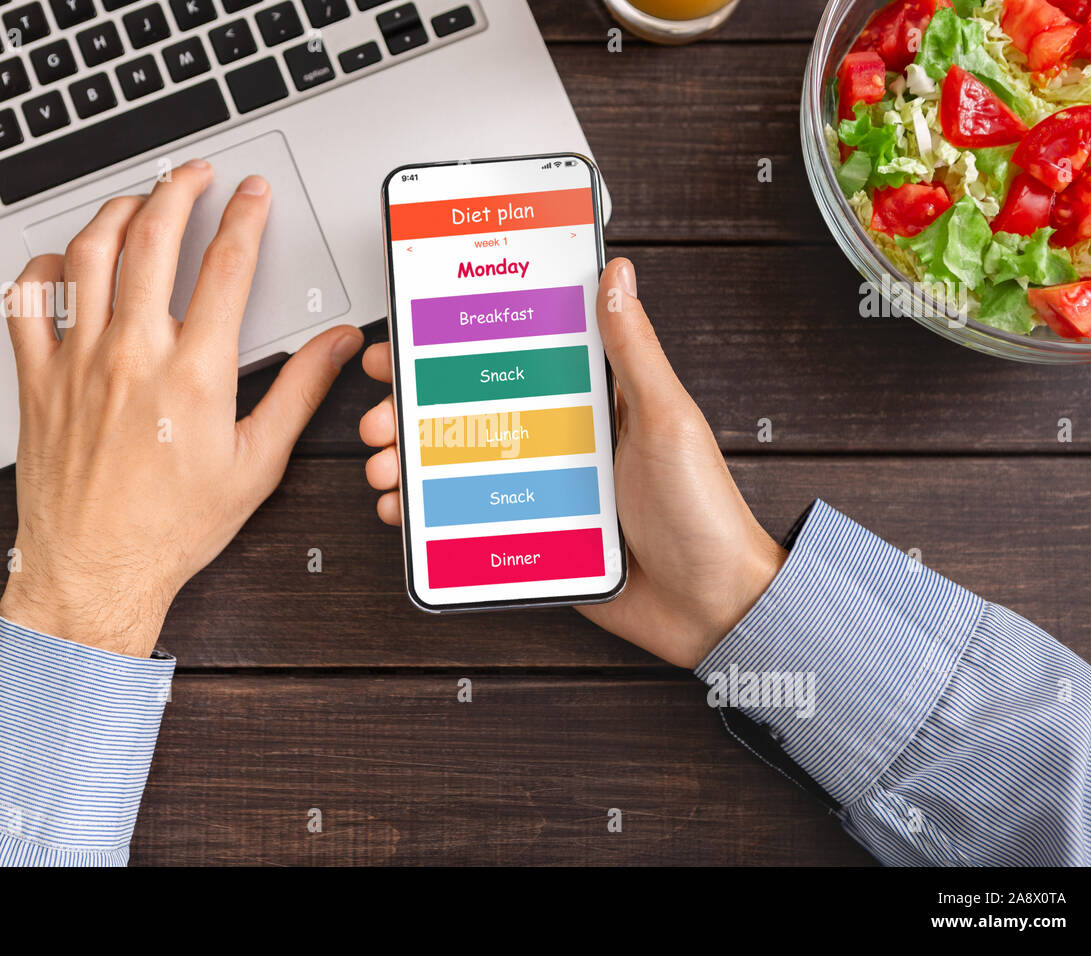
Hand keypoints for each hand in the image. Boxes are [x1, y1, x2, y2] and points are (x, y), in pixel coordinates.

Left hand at [0, 161, 362, 657]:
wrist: (97, 570)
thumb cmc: (171, 528)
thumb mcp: (256, 463)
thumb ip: (299, 393)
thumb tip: (335, 348)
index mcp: (194, 374)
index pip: (225, 266)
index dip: (244, 216)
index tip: (251, 194)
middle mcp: (133, 356)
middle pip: (152, 239)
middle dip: (178, 189)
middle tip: (196, 174)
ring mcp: (78, 363)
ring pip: (89, 255)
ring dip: (117, 213)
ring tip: (139, 201)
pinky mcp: (37, 380)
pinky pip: (26, 302)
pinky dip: (44, 267)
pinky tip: (64, 261)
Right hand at [358, 257, 783, 667]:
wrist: (710, 606)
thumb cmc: (702, 512)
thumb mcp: (668, 419)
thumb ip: (633, 351)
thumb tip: (617, 275)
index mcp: (593, 401)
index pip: (511, 358)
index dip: (454, 347)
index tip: (407, 342)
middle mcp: (562, 441)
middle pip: (472, 413)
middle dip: (413, 410)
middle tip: (380, 415)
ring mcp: (545, 491)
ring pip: (462, 466)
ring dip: (412, 462)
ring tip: (382, 466)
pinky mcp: (536, 538)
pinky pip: (472, 521)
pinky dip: (431, 517)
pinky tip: (405, 512)